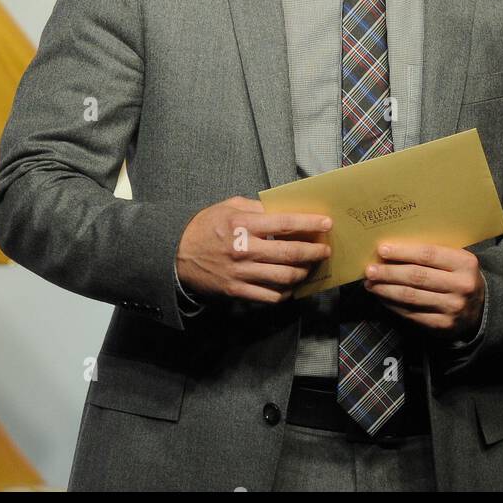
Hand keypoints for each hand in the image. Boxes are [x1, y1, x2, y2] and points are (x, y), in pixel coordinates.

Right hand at [176, 197, 330, 303]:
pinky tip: (291, 285)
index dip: (310, 223)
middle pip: (290, 253)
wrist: (176, 254)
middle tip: (325, 250)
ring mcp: (241, 272)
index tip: (327, 224)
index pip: (285, 223)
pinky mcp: (236, 290)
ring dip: (303, 272)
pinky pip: (269, 296)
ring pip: (284, 277)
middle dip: (314, 251)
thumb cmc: (205, 226)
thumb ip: (257, 207)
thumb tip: (285, 209)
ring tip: (310, 267)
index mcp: (243, 224)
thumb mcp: (229, 206)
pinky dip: (285, 292)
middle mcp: (244, 249)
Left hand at [363, 242, 484, 339]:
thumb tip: (394, 250)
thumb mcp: (457, 261)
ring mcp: (452, 307)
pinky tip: (383, 298)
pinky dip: (393, 305)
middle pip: (417, 277)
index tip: (382, 250)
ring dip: (386, 290)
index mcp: (465, 263)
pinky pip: (412, 314)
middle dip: (389, 273)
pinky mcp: (442, 325)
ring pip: (411, 296)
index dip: (403, 252)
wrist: (481, 309)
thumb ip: (434, 255)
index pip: (428, 255)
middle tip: (370, 270)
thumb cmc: (460, 277)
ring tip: (371, 284)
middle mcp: (461, 285)